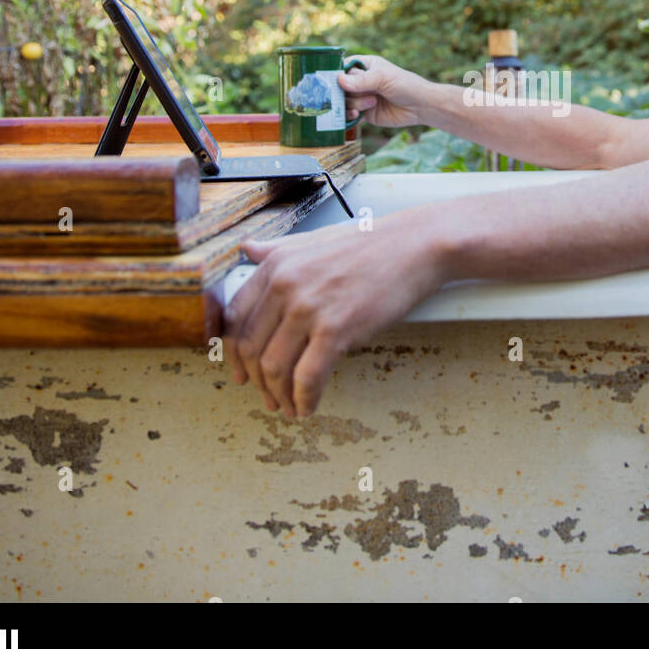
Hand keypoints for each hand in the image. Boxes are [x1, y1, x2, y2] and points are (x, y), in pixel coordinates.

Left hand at [222, 211, 448, 417]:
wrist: (415, 246)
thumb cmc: (372, 244)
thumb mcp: (314, 240)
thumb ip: (277, 250)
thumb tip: (247, 249)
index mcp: (276, 265)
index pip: (235, 318)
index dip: (233, 353)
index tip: (242, 371)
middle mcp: (285, 285)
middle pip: (251, 348)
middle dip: (256, 381)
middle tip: (266, 397)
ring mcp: (309, 308)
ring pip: (275, 368)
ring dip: (278, 396)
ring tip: (288, 407)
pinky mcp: (336, 329)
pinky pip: (308, 377)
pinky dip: (303, 400)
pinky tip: (308, 407)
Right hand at [338, 55, 430, 127]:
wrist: (421, 107)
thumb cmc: (406, 85)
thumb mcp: (383, 78)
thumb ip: (361, 80)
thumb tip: (339, 80)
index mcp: (365, 65)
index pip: (343, 67)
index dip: (336, 74)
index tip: (334, 81)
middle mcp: (361, 81)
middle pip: (340, 86)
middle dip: (346, 91)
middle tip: (356, 94)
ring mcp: (362, 97)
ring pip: (345, 101)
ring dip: (355, 103)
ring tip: (372, 103)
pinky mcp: (365, 113)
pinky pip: (350, 114)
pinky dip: (350, 115)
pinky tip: (357, 114)